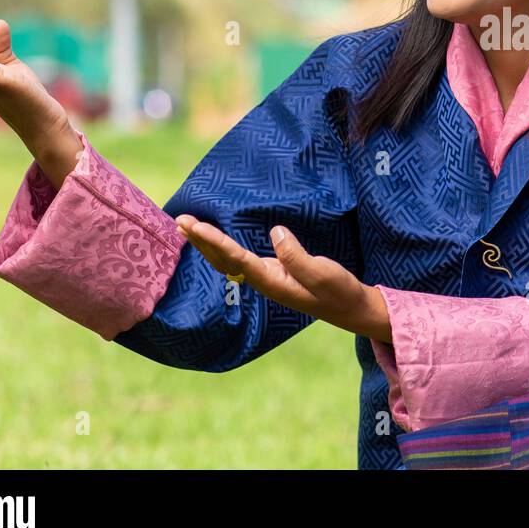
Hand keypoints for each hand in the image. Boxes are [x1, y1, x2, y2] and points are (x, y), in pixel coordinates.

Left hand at [174, 215, 390, 340]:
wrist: (349, 308)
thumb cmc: (337, 290)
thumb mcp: (321, 272)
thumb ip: (296, 255)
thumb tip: (275, 232)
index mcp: (272, 281)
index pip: (236, 258)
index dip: (215, 241)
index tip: (195, 225)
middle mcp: (264, 281)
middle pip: (224, 260)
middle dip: (201, 240)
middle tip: (179, 220)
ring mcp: (268, 278)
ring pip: (228, 260)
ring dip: (207, 243)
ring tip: (188, 227)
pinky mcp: (274, 272)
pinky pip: (239, 259)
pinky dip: (222, 247)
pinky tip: (216, 241)